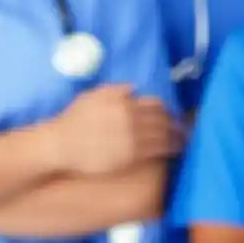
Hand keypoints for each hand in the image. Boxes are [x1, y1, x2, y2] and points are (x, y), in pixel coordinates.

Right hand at [48, 85, 181, 176]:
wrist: (60, 146)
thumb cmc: (72, 122)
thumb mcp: (91, 97)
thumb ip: (113, 91)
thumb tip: (133, 89)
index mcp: (122, 101)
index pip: (154, 104)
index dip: (166, 111)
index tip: (171, 116)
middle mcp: (129, 115)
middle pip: (162, 118)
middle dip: (175, 123)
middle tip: (184, 129)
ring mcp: (131, 135)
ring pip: (163, 133)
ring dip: (177, 136)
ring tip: (183, 140)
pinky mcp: (130, 153)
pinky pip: (157, 148)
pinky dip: (170, 148)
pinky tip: (174, 150)